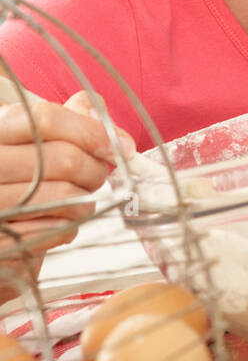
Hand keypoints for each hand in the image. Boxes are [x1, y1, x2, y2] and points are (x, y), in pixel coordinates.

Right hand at [0, 90, 135, 271]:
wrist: (1, 222)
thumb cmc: (22, 174)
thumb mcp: (38, 136)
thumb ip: (75, 119)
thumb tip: (117, 136)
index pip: (48, 119)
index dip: (93, 131)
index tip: (122, 147)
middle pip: (65, 159)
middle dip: (95, 170)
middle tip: (95, 177)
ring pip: (66, 196)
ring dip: (85, 201)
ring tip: (77, 200)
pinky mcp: (1, 241)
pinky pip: (56, 231)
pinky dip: (70, 226)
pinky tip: (59, 220)